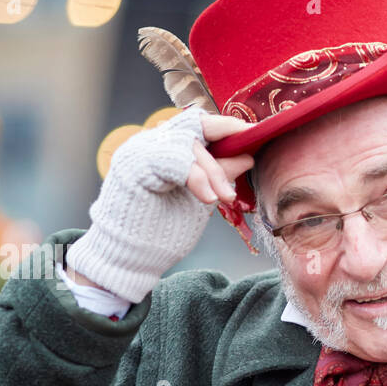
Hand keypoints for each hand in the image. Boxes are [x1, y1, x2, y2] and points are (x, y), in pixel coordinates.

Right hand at [65, 107, 255, 302]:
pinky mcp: (133, 165)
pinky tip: (207, 197)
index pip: (199, 125)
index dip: (227, 127)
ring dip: (210, 171)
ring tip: (222, 198)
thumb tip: (246, 156)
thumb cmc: (164, 232)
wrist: (133, 259)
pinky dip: (194, 176)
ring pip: (186, 142)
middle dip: (222, 155)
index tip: (253, 134)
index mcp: (166, 148)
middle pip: (195, 129)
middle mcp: (150, 143)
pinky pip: (170, 157)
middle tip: (237, 180)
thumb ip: (218, 175)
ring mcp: (139, 151)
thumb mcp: (201, 198)